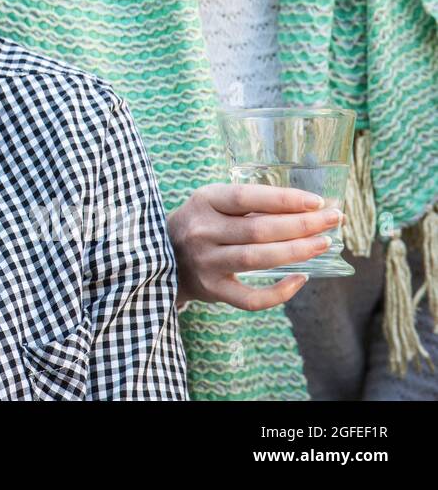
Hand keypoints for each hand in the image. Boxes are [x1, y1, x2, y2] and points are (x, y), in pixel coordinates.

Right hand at [168, 184, 342, 310]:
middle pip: (259, 229)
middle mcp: (202, 231)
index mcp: (204, 202)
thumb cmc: (200, 223)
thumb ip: (250, 206)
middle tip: (334, 220)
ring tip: (324, 243)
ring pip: (258, 259)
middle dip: (302, 225)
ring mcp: (206, 262)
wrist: (161, 254)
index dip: (285, 200)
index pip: (248, 197)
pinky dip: (279, 293)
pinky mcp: (212, 289)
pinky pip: (251, 298)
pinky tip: (301, 280)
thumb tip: (308, 208)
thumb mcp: (213, 203)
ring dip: (297, 251)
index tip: (317, 202)